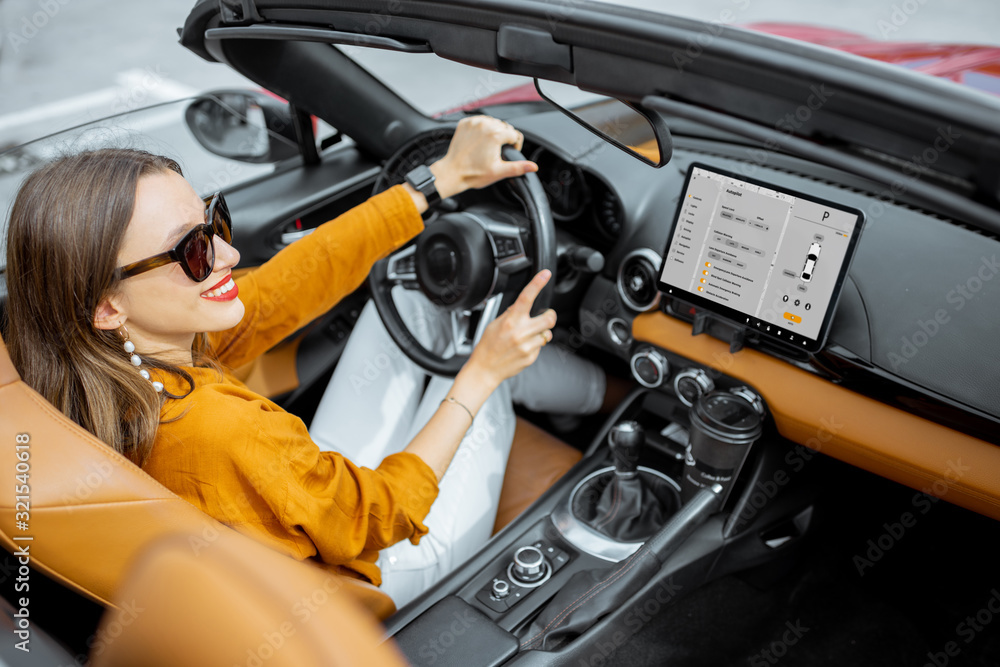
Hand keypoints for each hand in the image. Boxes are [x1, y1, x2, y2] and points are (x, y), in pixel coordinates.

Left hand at [429, 116, 537, 198]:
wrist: (452, 172)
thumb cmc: (472, 173)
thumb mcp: (499, 171)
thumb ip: (518, 167)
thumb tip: (533, 167)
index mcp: (495, 135)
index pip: (514, 134)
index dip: (515, 145)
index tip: (509, 152)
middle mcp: (485, 125)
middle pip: (504, 127)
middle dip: (504, 138)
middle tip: (496, 152)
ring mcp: (473, 123)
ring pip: (492, 122)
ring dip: (493, 132)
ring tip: (488, 146)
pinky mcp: (465, 123)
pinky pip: (480, 121)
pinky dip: (482, 128)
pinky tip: (479, 141)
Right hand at [464, 270, 556, 388]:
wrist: (485, 369)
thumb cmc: (488, 346)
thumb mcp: (494, 324)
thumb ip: (510, 314)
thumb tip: (521, 304)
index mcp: (510, 321)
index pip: (526, 297)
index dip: (537, 283)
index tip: (545, 274)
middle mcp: (521, 332)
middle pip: (549, 318)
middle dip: (550, 315)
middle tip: (545, 315)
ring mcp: (527, 346)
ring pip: (547, 334)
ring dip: (541, 333)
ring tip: (528, 336)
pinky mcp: (531, 357)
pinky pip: (540, 347)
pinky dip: (535, 345)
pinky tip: (523, 348)